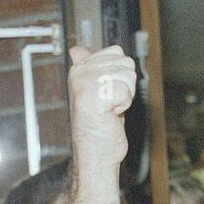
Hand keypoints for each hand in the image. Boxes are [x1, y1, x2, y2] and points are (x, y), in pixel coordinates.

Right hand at [67, 45, 134, 168]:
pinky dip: (124, 106)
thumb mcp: (94, 92)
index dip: (120, 75)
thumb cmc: (98, 125)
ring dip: (125, 96)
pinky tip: (110, 115)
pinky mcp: (94, 97)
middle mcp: (79, 73)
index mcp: (78, 68)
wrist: (96, 153)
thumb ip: (89, 68)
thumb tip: (76, 50)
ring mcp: (85, 85)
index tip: (107, 93)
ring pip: (127, 76)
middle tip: (109, 104)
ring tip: (109, 109)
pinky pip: (125, 92)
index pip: (116, 52)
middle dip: (125, 86)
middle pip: (125, 63)